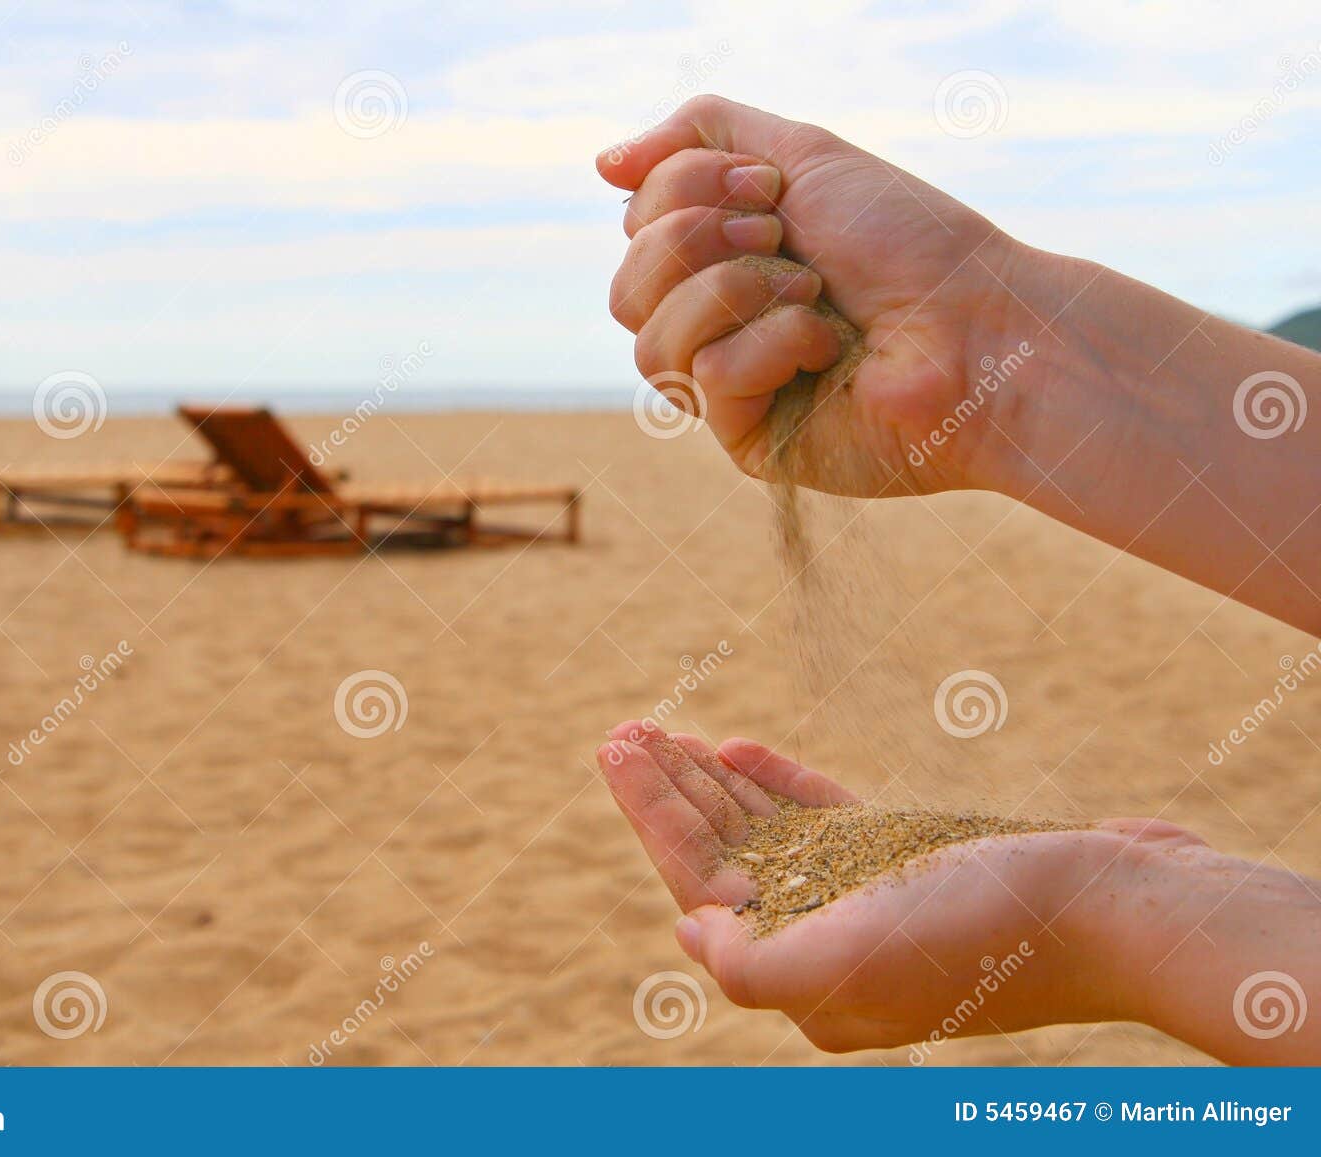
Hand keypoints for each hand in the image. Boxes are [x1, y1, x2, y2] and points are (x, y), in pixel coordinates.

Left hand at [596, 721, 1205, 1054]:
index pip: (702, 885)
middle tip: (625, 729)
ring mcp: (870, 900)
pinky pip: (825, 820)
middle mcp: (830, 944)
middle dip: (672, 793)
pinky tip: (741, 748)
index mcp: (804, 977)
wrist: (1114, 909)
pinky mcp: (911, 862)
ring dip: (714, 783)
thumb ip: (750, 961)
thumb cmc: (979, 933)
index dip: (653, 814)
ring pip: (768, 835)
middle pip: (726, 856)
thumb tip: (691, 928)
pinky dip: (780, 784)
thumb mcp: (843, 963)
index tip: (617, 748)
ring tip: (665, 731)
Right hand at [598, 95, 1029, 492]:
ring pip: (648, 340)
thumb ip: (701, 136)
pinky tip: (826, 348)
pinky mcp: (748, 441)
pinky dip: (771, 344)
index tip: (769, 189)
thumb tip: (601, 164)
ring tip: (811, 293)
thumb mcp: (803, 154)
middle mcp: (717, 324)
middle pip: (625, 286)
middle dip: (696, 242)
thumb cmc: (909, 244)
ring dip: (735, 292)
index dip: (685, 192)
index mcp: (723, 257)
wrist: (982, 327)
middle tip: (779, 237)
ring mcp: (729, 389)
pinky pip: (705, 379)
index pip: (636, 225)